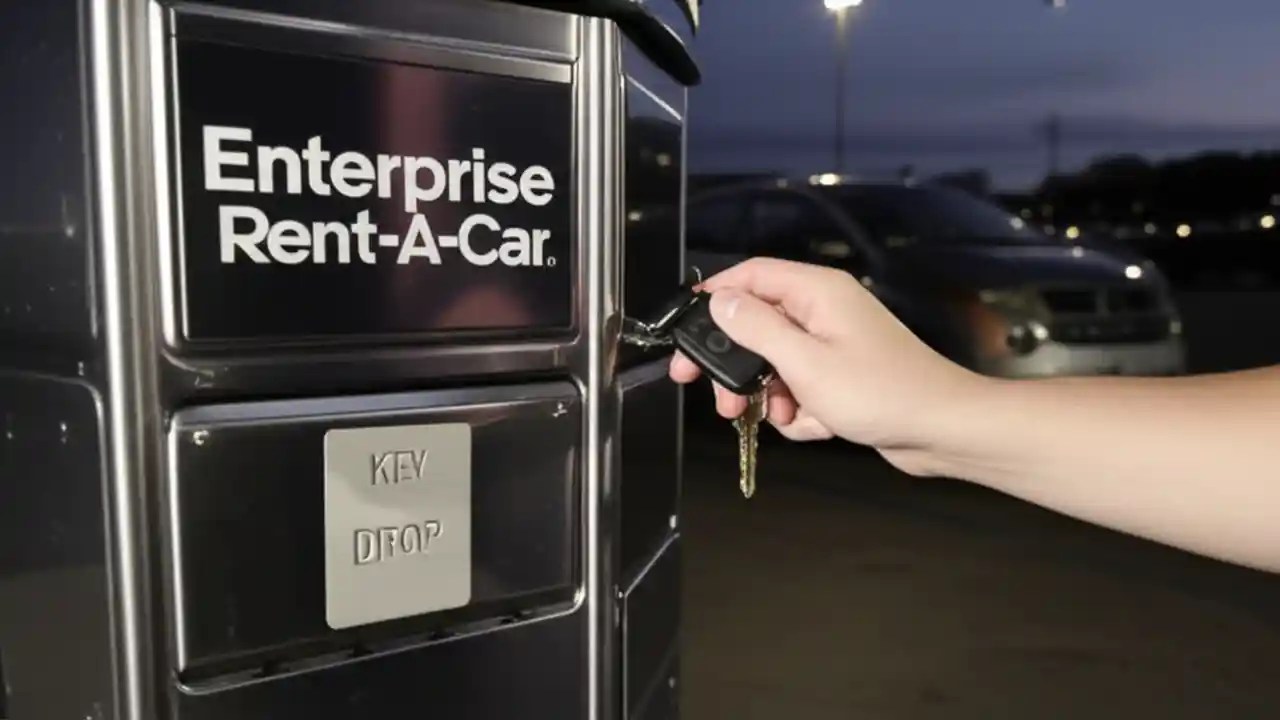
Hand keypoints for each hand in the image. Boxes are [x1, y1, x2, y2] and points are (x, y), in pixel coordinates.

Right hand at [669, 258, 987, 473]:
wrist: (941, 429)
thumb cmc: (882, 392)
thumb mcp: (805, 362)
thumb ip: (755, 329)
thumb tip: (719, 301)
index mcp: (817, 292)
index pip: (751, 275)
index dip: (714, 298)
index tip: (685, 328)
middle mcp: (824, 311)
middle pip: (756, 324)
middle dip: (736, 365)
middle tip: (716, 396)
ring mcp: (834, 343)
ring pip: (774, 362)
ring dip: (769, 394)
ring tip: (781, 415)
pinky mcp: (841, 375)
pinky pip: (799, 386)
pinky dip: (800, 408)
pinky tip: (818, 424)